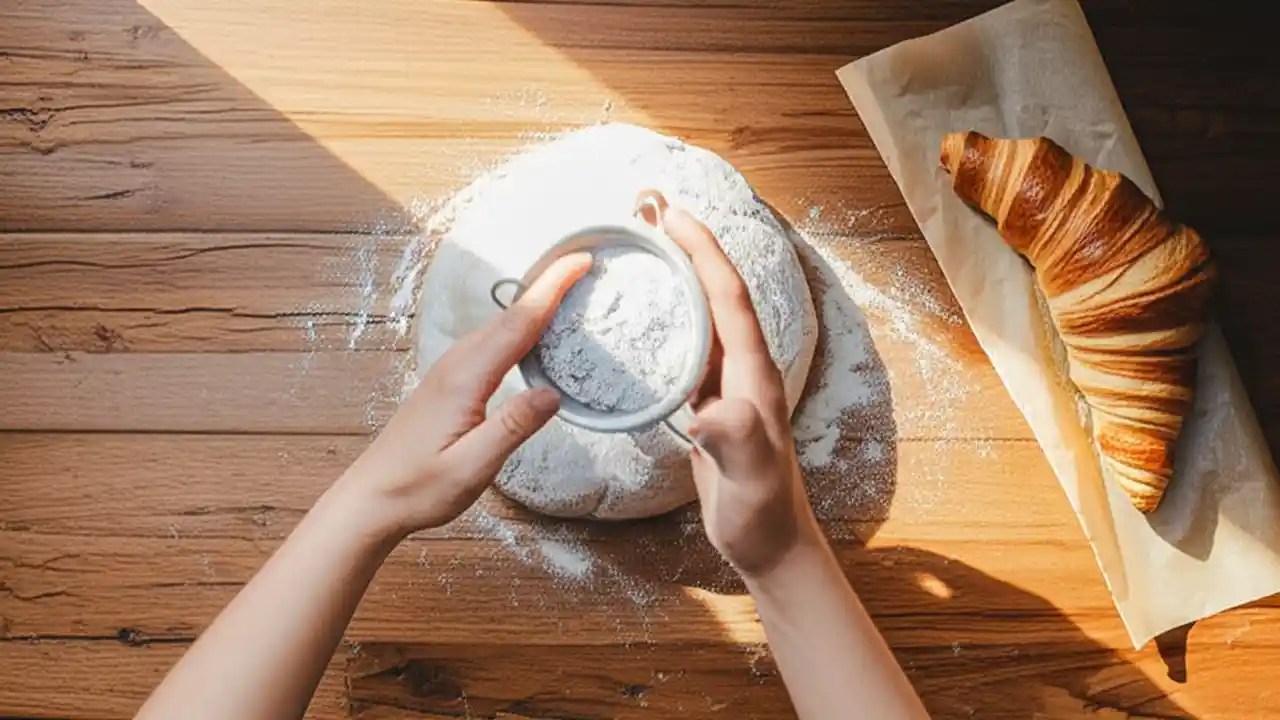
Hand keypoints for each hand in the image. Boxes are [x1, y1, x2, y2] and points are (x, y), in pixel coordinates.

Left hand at [336, 253, 591, 539]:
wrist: (371, 498)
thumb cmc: (418, 488)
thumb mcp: (471, 468)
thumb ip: (512, 428)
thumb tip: (552, 394)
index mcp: (465, 378)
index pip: (519, 323)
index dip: (552, 289)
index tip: (581, 261)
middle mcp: (456, 365)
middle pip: (511, 315)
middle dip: (549, 286)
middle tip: (586, 269)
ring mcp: (449, 370)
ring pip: (499, 326)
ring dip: (534, 306)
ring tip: (569, 294)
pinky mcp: (448, 381)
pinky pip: (490, 342)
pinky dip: (518, 328)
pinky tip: (530, 336)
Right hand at [662, 205, 821, 577]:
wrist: (771, 546)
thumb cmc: (762, 514)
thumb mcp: (750, 479)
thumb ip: (737, 441)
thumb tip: (708, 410)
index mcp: (754, 375)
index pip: (728, 298)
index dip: (704, 253)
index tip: (674, 217)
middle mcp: (745, 371)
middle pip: (717, 294)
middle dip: (690, 248)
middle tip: (651, 214)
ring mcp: (729, 386)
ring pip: (704, 316)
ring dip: (680, 278)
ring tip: (645, 248)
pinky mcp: (712, 405)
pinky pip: (690, 348)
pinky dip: (671, 320)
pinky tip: (647, 318)